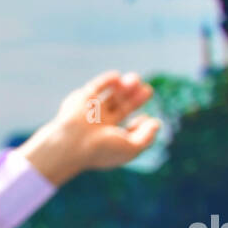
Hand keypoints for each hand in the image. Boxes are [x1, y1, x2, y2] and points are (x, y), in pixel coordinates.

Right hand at [19, 71, 159, 185]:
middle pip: (121, 108)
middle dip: (135, 99)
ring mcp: (91, 112)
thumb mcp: (131, 148)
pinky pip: (96, 86)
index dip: (140, 124)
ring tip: (135, 79)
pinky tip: (117, 78)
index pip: (127, 130)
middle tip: (147, 90)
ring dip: (125, 86)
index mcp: (109, 140)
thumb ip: (147, 137)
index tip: (145, 119)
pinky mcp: (82, 99)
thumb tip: (156, 123)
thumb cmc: (101, 149)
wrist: (71, 142)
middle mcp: (100, 126)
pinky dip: (107, 80)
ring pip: (110, 96)